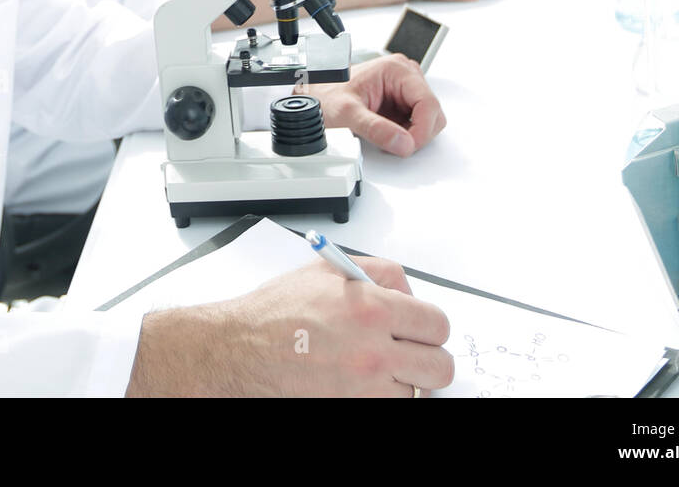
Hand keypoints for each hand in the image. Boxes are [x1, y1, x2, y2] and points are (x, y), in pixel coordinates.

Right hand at [128, 255, 452, 395]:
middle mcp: (373, 351)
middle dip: (426, 359)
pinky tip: (358, 383)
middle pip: (439, 367)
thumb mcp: (327, 271)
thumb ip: (377, 272)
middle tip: (409, 354)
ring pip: (415, 393)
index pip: (436, 324)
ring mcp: (364, 388)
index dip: (430, 326)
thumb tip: (408, 292)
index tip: (421, 330)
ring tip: (373, 368)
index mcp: (371, 309)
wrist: (239, 350)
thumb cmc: (274, 313)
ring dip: (400, 382)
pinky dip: (379, 396)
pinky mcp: (352, 407)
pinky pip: (388, 406)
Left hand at [306, 53, 445, 156]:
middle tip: (392, 143)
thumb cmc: (327, 96)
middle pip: (433, 114)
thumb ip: (374, 128)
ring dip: (411, 135)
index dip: (423, 130)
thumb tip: (403, 143)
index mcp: (397, 69)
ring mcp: (406, 90)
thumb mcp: (347, 113)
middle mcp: (405, 76)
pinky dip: (406, 135)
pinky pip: (416, 125)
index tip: (408, 146)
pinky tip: (386, 132)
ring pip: (428, 121)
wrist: (316, 96)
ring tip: (383, 134)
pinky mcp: (402, 104)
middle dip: (417, 134)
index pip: (428, 104)